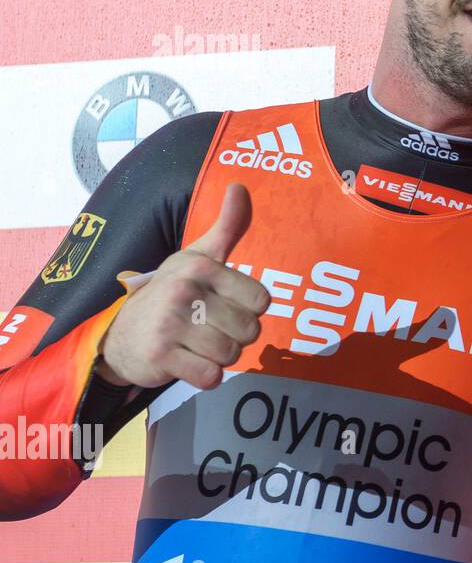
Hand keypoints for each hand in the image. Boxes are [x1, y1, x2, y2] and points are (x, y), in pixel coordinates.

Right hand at [97, 184, 270, 389]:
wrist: (118, 333)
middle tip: (210, 329)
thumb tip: (240, 186)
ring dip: (220, 357)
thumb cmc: (171, 293)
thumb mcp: (198, 256)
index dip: (249, 310)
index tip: (225, 306)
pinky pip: (210, 376)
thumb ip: (227, 226)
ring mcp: (169, 324)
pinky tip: (189, 362)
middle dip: (235, 336)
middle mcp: (183, 291)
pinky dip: (206, 376)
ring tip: (198, 344)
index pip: (262, 301)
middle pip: (249, 330)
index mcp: (200, 266)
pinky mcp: (160, 356)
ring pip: (231, 354)